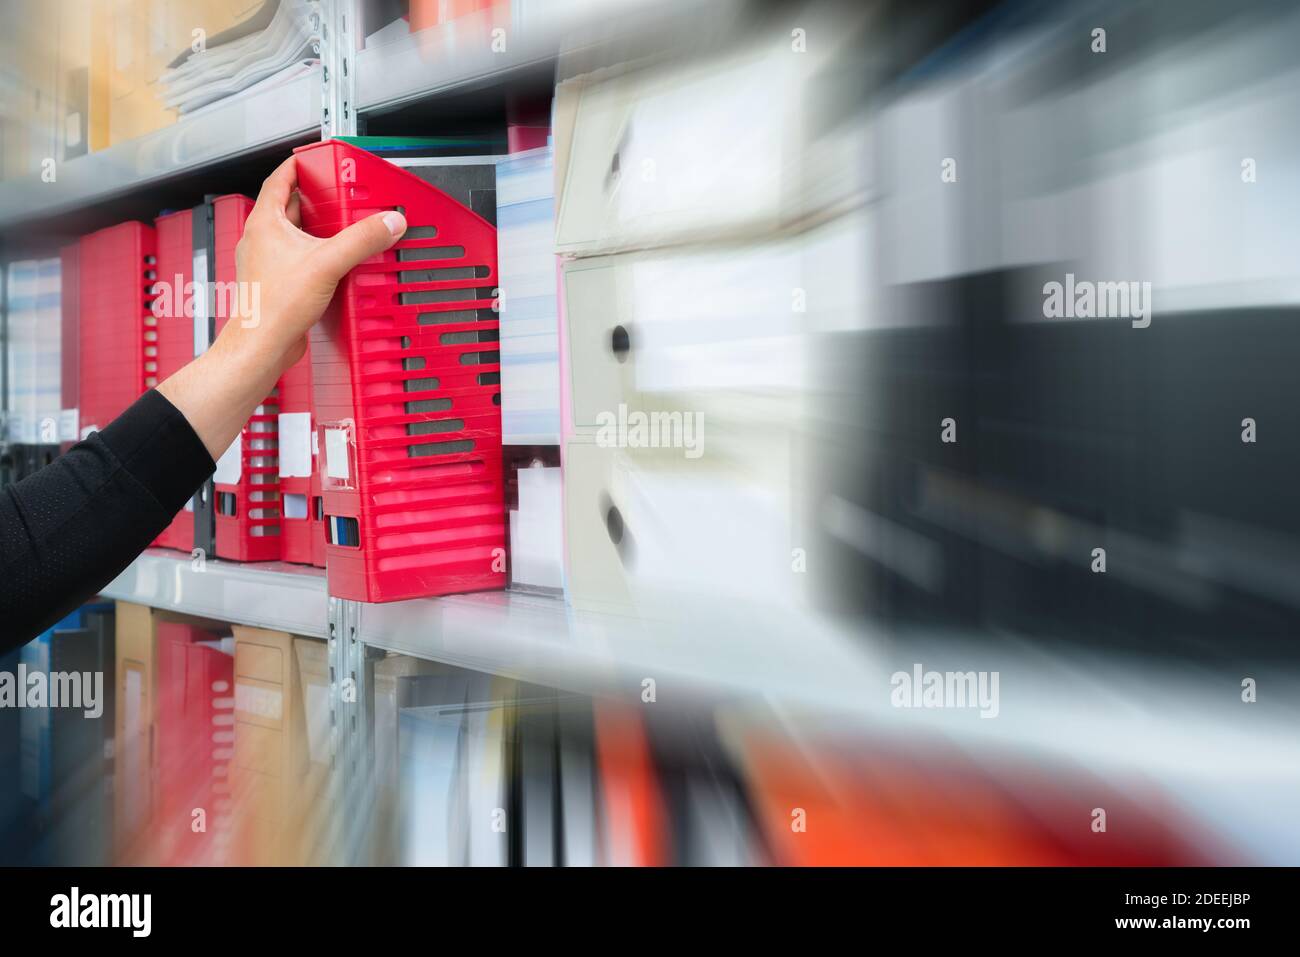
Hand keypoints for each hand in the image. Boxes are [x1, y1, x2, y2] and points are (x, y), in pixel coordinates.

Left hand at [159, 156, 406, 461]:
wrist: (262, 345)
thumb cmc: (274, 305)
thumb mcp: (328, 263)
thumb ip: (361, 240)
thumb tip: (388, 222)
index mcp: (264, 223)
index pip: (278, 180)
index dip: (297, 166)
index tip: (314, 160)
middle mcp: (260, 239)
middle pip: (287, 206)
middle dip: (313, 199)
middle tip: (338, 195)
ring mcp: (266, 261)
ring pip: (292, 234)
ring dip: (315, 228)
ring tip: (342, 228)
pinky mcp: (276, 282)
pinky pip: (297, 258)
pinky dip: (315, 254)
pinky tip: (335, 263)